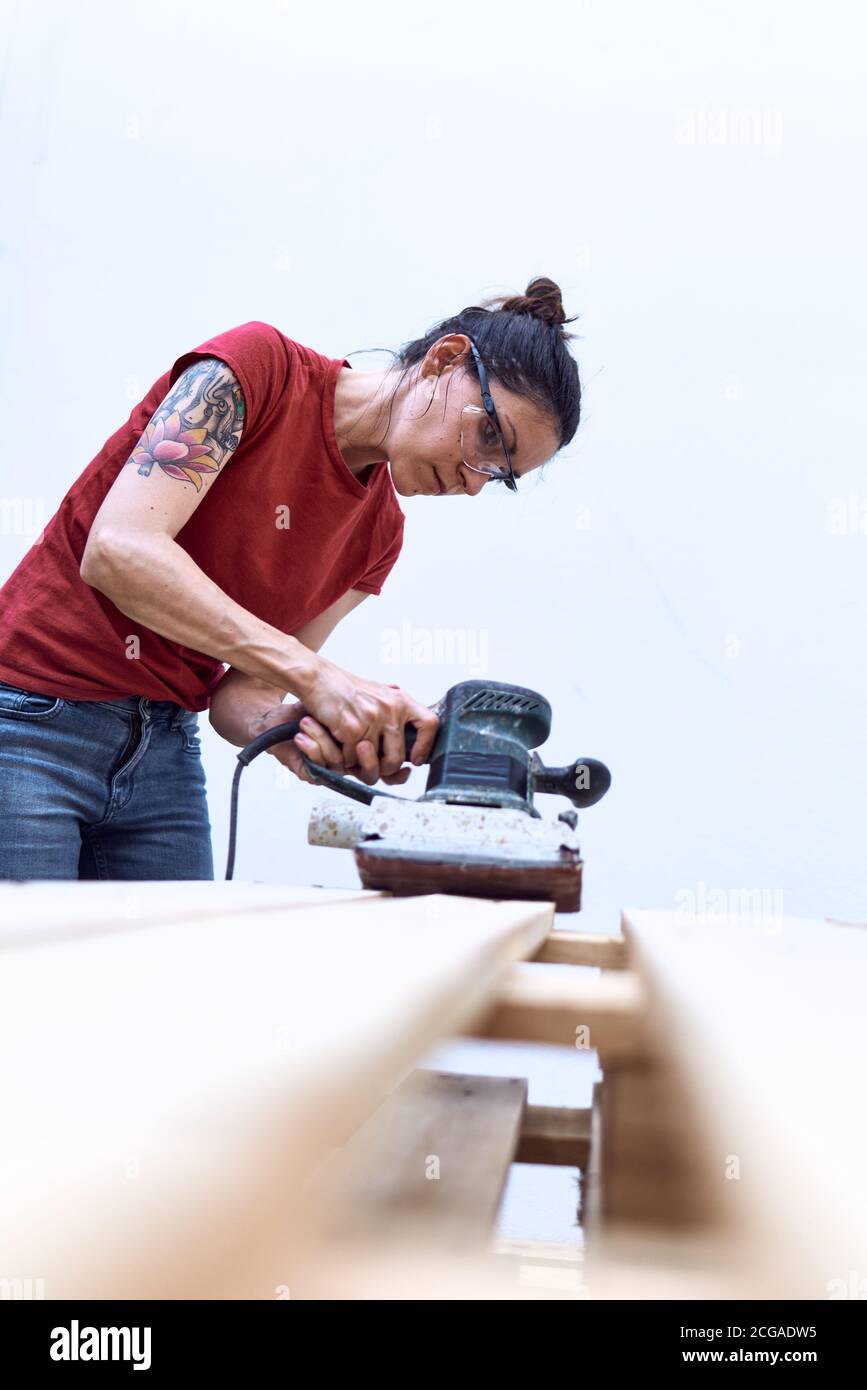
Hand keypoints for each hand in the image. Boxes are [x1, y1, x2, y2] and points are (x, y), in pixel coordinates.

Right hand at [293, 658, 439, 782]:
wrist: (319, 678)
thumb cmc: (347, 690)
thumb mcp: (379, 697)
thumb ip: (395, 717)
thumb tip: (411, 750)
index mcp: (401, 700)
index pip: (430, 724)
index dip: (426, 745)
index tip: (416, 759)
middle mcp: (390, 709)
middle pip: (399, 757)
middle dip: (386, 769)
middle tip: (376, 767)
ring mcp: (372, 719)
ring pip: (376, 763)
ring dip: (362, 766)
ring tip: (356, 759)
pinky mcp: (352, 728)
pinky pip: (353, 759)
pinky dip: (345, 759)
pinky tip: (341, 748)